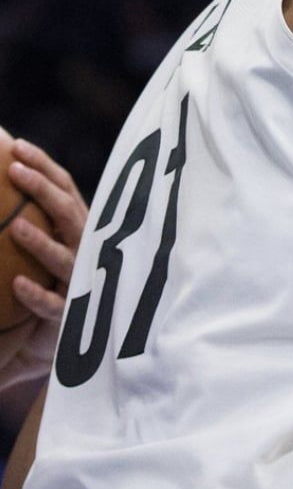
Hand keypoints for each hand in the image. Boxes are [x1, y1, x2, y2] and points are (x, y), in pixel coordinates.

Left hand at [0, 128, 87, 388]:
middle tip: (13, 170)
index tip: (18, 147)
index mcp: (83, 227)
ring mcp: (82, 281)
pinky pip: (53, 304)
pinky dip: (36, 294)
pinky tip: (17, 285)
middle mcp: (87, 248)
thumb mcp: (57, 247)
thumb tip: (9, 174)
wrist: (79, 341)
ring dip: (40, 242)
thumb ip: (43, 220)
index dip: (45, 167)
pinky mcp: (73, 316)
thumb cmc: (61, 285)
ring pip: (62, 257)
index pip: (67, 189)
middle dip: (41, 190)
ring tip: (15, 229)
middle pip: (67, 213)